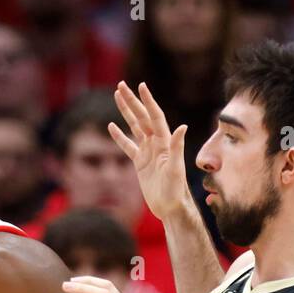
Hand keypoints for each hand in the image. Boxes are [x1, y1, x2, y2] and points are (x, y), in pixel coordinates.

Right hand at [109, 81, 192, 220]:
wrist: (170, 207)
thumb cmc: (175, 190)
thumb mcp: (175, 169)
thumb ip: (177, 148)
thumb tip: (182, 127)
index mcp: (164, 142)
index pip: (155, 117)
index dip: (148, 101)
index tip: (141, 86)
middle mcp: (156, 143)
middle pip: (142, 117)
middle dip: (132, 101)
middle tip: (121, 85)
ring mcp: (148, 152)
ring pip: (135, 127)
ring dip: (126, 112)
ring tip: (117, 96)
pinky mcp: (140, 162)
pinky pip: (128, 146)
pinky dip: (120, 136)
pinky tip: (111, 126)